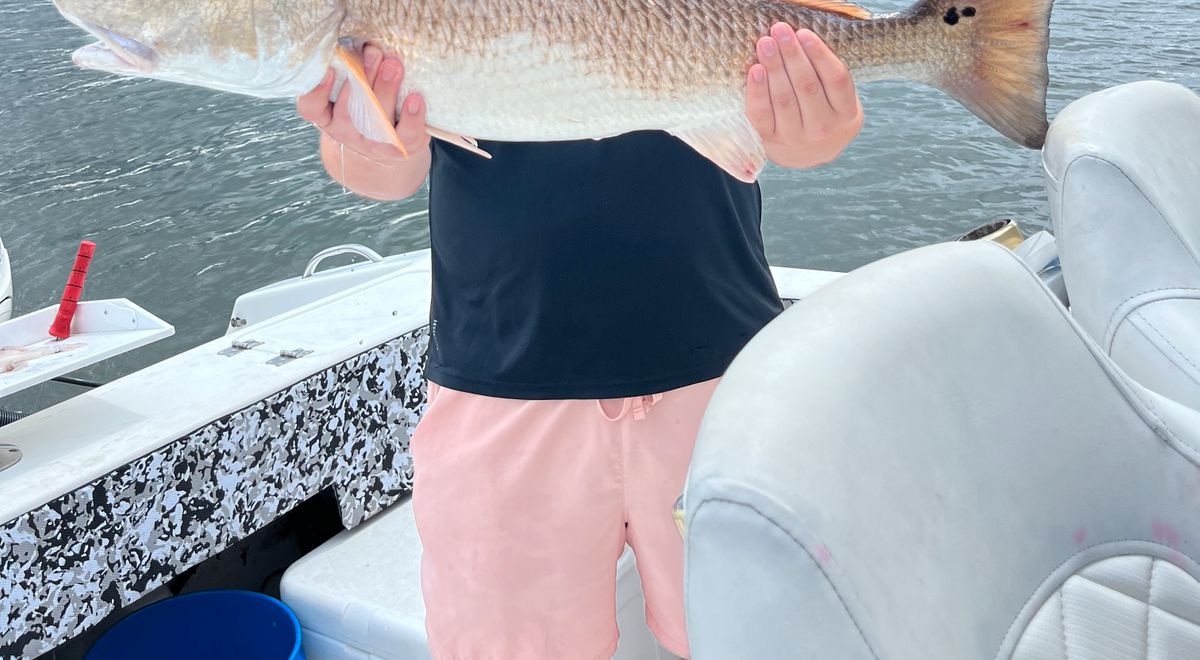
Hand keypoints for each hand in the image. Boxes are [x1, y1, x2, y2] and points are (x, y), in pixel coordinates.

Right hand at [296, 44, 429, 162]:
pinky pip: (405, 134)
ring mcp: (371, 144)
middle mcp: (345, 131)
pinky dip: (412, 116)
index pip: (312, 108)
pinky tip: (415, 98)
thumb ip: (352, 73)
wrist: (387, 147)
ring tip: (394, 65)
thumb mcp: (350, 92)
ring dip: (386, 89)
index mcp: (327, 116)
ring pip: (376, 121)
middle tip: (373, 52)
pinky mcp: (398, 149)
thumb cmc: (365, 109)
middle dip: (362, 78)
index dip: (317, 90)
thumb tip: (365, 43)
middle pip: (348, 109)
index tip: (329, 69)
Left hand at [746, 24, 862, 168]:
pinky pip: (761, 114)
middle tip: (780, 31)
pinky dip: (757, 91)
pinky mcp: (771, 141)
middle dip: (792, 55)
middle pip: (807, 86)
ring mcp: (796, 137)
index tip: (804, 34)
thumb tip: (799, 39)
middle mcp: (823, 128)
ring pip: (784, 99)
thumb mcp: (838, 98)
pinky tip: (755, 70)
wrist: (809, 152)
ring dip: (773, 67)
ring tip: (766, 43)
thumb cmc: (823, 111)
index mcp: (846, 114)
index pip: (836, 80)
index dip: (820, 55)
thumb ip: (825, 74)